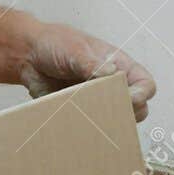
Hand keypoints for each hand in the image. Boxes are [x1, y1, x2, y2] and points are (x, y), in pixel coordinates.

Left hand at [19, 23, 155, 121]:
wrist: (29, 55)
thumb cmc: (56, 44)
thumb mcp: (74, 49)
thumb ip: (90, 63)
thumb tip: (109, 73)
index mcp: (119, 66)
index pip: (145, 84)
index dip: (142, 93)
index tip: (129, 98)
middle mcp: (112, 86)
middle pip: (137, 109)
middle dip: (127, 113)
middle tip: (109, 111)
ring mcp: (98, 102)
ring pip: (115, 122)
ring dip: (106, 123)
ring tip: (90, 118)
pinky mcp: (80, 113)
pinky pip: (90, 128)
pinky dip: (86, 130)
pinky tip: (75, 125)